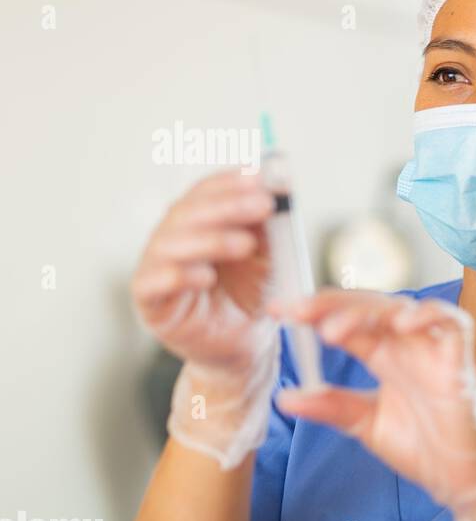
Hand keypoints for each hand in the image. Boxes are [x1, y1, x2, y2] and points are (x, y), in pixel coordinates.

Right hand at [133, 170, 281, 469]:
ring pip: (170, 243)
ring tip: (245, 244)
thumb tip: (281, 188)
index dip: (229, 181)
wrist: (245, 344)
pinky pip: (154, 282)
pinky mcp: (149, 301)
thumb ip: (268, 224)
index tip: (260, 176)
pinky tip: (205, 276)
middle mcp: (171, 237)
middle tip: (262, 204)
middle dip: (227, 205)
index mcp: (196, 220)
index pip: (204, 191)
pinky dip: (178, 275)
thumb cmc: (253, 294)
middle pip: (188, 211)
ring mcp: (155, 267)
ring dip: (210, 240)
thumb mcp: (268, 254)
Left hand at [272, 289, 475, 511]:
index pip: (348, 321)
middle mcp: (408, 347)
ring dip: (368, 311)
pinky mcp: (460, 366)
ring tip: (334, 329)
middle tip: (296, 312)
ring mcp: (435, 353)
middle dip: (332, 304)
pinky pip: (455, 325)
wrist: (460, 483)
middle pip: (370, 307)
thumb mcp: (364, 425)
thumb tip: (283, 397)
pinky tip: (402, 322)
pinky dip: (432, 315)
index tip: (277, 311)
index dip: (314, 312)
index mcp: (385, 356)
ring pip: (403, 309)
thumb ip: (330, 406)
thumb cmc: (423, 449)